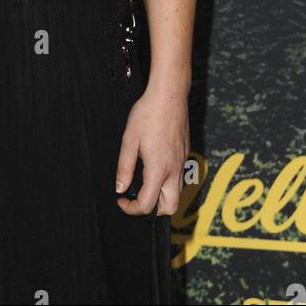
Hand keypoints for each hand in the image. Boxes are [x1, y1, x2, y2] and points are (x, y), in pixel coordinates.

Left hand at [115, 79, 189, 217]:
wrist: (170, 95)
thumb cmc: (148, 114)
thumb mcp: (129, 140)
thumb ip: (124, 167)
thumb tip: (120, 188)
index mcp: (159, 170)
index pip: (148, 204)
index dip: (131, 209)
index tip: (121, 200)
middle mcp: (174, 170)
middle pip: (170, 207)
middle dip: (153, 210)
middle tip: (136, 198)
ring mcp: (182, 162)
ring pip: (177, 193)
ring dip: (162, 197)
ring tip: (144, 184)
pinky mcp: (185, 153)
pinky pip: (179, 177)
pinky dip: (168, 182)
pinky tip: (154, 166)